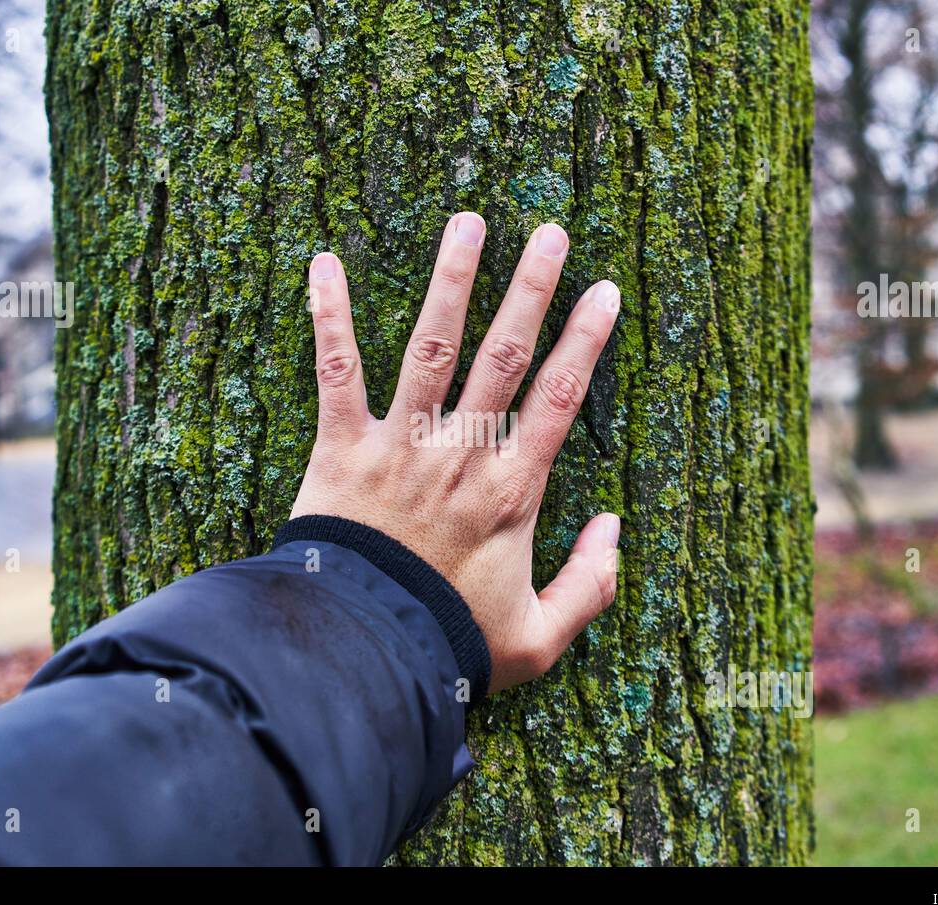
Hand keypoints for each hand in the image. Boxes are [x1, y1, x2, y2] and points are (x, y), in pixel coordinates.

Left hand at [290, 212, 620, 692]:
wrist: (360, 650)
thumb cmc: (450, 644)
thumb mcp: (539, 638)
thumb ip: (591, 585)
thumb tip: (614, 527)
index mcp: (511, 491)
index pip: (560, 398)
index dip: (586, 340)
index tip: (605, 291)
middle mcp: (461, 454)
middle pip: (505, 355)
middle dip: (532, 289)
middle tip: (552, 232)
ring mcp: (401, 444)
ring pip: (432, 347)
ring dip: (451, 281)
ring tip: (468, 221)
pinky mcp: (343, 448)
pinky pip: (337, 373)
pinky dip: (328, 317)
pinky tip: (324, 261)